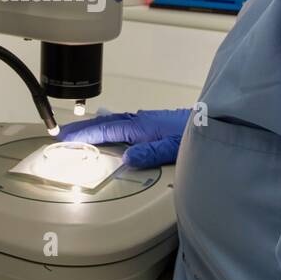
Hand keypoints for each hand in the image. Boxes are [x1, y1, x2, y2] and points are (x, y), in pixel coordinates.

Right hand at [58, 108, 190, 168]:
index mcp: (143, 126)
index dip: (85, 135)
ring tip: (79, 134)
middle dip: (83, 128)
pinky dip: (109, 127)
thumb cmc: (199, 135)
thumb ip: (151, 153)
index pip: (107, 130)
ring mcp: (148, 121)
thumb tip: (126, 158)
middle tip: (62, 134)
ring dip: (95, 128)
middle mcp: (143, 121)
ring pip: (114, 122)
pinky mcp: (154, 124)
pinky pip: (124, 124)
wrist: (218, 123)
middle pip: (106, 123)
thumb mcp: (175, 148)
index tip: (65, 138)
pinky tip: (111, 133)